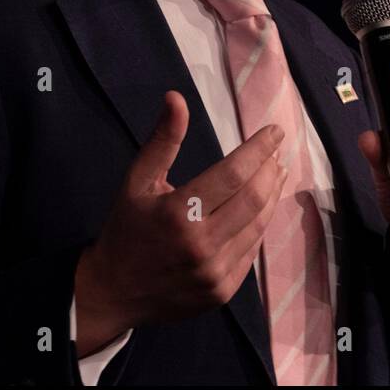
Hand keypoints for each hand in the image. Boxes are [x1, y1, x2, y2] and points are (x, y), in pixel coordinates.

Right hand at [73, 90, 288, 356]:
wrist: (112, 292)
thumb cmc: (126, 229)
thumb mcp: (137, 181)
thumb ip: (162, 140)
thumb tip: (177, 97)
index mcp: (177, 214)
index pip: (233, 174)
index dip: (259, 149)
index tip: (275, 132)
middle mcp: (200, 245)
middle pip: (254, 199)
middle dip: (270, 170)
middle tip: (276, 153)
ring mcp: (215, 272)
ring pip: (259, 225)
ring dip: (271, 196)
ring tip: (275, 174)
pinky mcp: (223, 291)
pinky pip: (252, 251)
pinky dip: (260, 224)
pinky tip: (261, 208)